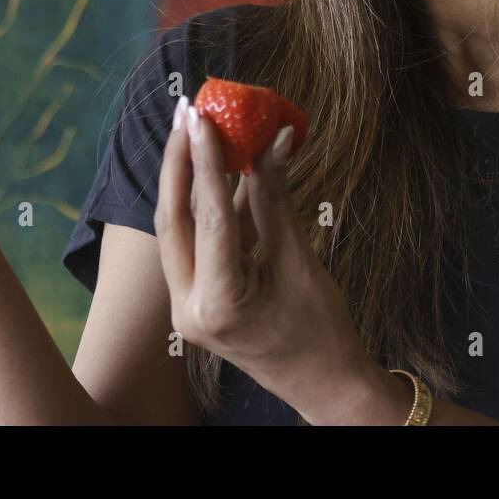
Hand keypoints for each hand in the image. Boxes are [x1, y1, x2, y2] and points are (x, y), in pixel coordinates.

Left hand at [154, 95, 391, 423]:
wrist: (324, 385)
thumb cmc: (321, 330)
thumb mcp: (299, 260)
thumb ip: (275, 198)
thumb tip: (272, 138)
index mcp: (216, 303)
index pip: (207, 219)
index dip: (206, 162)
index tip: (202, 117)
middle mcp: (188, 308)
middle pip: (174, 220)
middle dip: (180, 163)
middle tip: (186, 114)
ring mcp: (187, 307)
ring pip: (180, 230)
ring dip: (189, 180)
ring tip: (196, 128)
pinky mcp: (197, 299)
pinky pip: (196, 243)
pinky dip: (207, 206)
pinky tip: (217, 167)